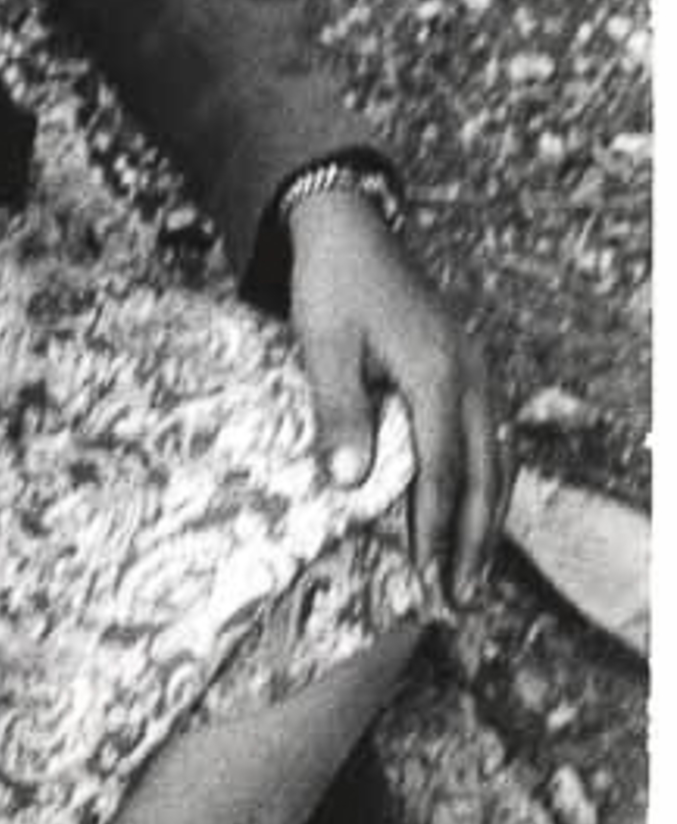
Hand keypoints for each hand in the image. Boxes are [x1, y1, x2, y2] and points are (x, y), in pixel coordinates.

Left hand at [286, 189, 508, 607]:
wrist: (346, 225)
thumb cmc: (330, 283)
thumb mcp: (323, 344)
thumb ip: (339, 411)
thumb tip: (350, 484)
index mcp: (435, 374)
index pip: (444, 471)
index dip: (435, 529)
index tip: (426, 579)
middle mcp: (467, 374)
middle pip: (486, 474)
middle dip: (473, 541)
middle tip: (457, 598)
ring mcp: (474, 367)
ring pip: (499, 457)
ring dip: (487, 518)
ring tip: (472, 572)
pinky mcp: (466, 363)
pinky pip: (493, 434)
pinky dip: (490, 479)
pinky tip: (476, 506)